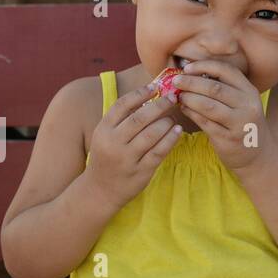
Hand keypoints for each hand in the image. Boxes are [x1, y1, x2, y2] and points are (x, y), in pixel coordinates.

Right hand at [84, 80, 182, 209]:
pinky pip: (159, 151)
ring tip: (172, 118)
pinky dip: (170, 139)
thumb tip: (147, 95)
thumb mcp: (104, 136)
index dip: (140, 93)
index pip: (122, 105)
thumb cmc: (106, 157)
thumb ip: (121, 119)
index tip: (154, 87)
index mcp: (103, 130)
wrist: (99, 190)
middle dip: (159, 105)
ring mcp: (127, 159)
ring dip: (166, 122)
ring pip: (152, 134)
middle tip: (172, 98)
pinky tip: (177, 131)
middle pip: (139, 118)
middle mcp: (113, 143)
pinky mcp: (140, 172)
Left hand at [172, 60, 272, 171]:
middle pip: (214, 88)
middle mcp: (248, 105)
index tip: (187, 67)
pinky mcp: (229, 139)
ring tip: (178, 96)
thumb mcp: (241, 103)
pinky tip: (184, 109)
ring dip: (189, 98)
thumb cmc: (242, 123)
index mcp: (250, 91)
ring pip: (208, 105)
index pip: (226, 70)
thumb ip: (222, 88)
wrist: (257, 154)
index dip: (204, 65)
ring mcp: (239, 123)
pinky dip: (191, 113)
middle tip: (175, 81)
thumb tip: (190, 73)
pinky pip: (204, 122)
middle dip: (191, 82)